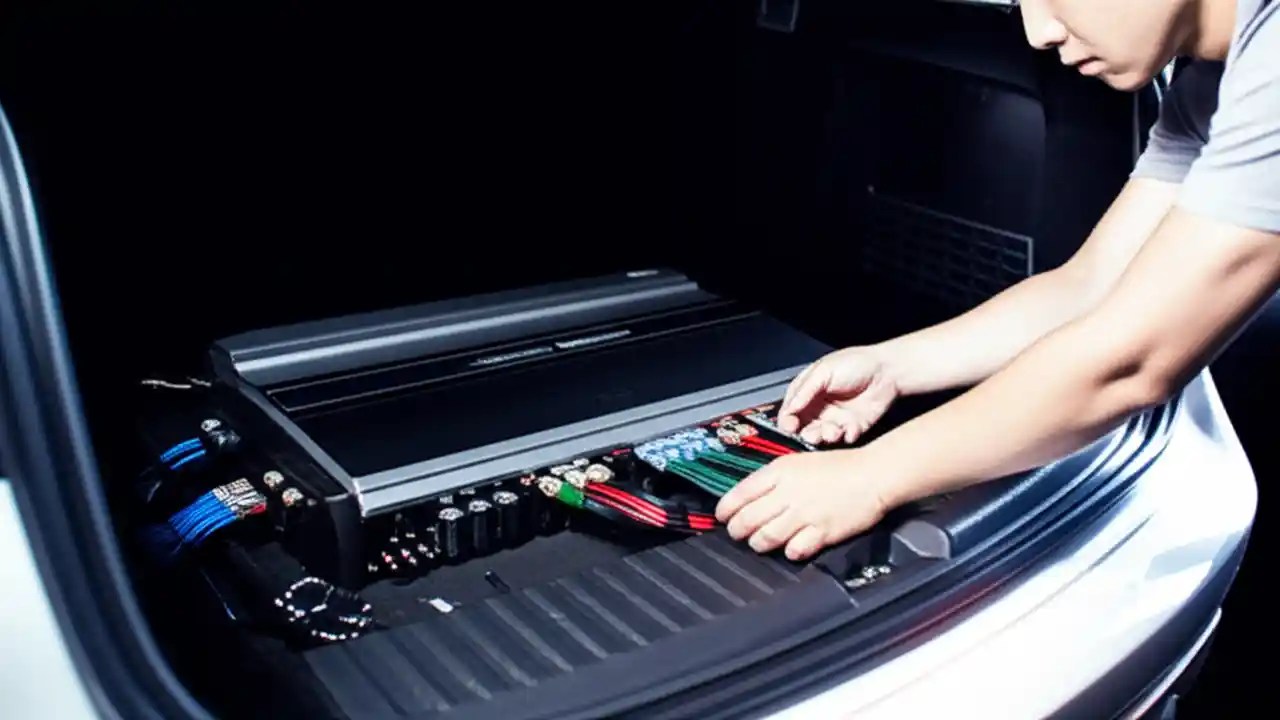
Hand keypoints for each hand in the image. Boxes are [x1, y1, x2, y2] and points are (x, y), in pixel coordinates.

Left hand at [714, 449, 890, 560]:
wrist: (872, 475)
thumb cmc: (837, 467)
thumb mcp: (799, 462)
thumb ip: (774, 479)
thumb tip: (750, 497)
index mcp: (779, 471)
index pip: (740, 493)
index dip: (725, 509)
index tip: (722, 516)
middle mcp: (787, 493)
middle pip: (747, 519)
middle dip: (736, 530)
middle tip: (737, 534)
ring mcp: (803, 514)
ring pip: (765, 537)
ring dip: (758, 543)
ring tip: (759, 543)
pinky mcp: (821, 532)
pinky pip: (793, 550)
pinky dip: (788, 551)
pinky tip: (790, 548)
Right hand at [778, 347, 898, 445]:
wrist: (888, 370)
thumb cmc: (856, 363)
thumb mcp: (824, 371)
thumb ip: (805, 390)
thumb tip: (789, 408)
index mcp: (808, 393)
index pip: (790, 412)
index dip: (787, 421)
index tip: (790, 426)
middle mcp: (820, 408)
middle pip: (804, 428)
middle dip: (806, 434)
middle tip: (812, 434)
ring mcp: (836, 418)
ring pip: (823, 436)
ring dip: (825, 436)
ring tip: (833, 430)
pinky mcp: (853, 427)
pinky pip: (845, 438)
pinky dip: (847, 435)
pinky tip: (851, 427)